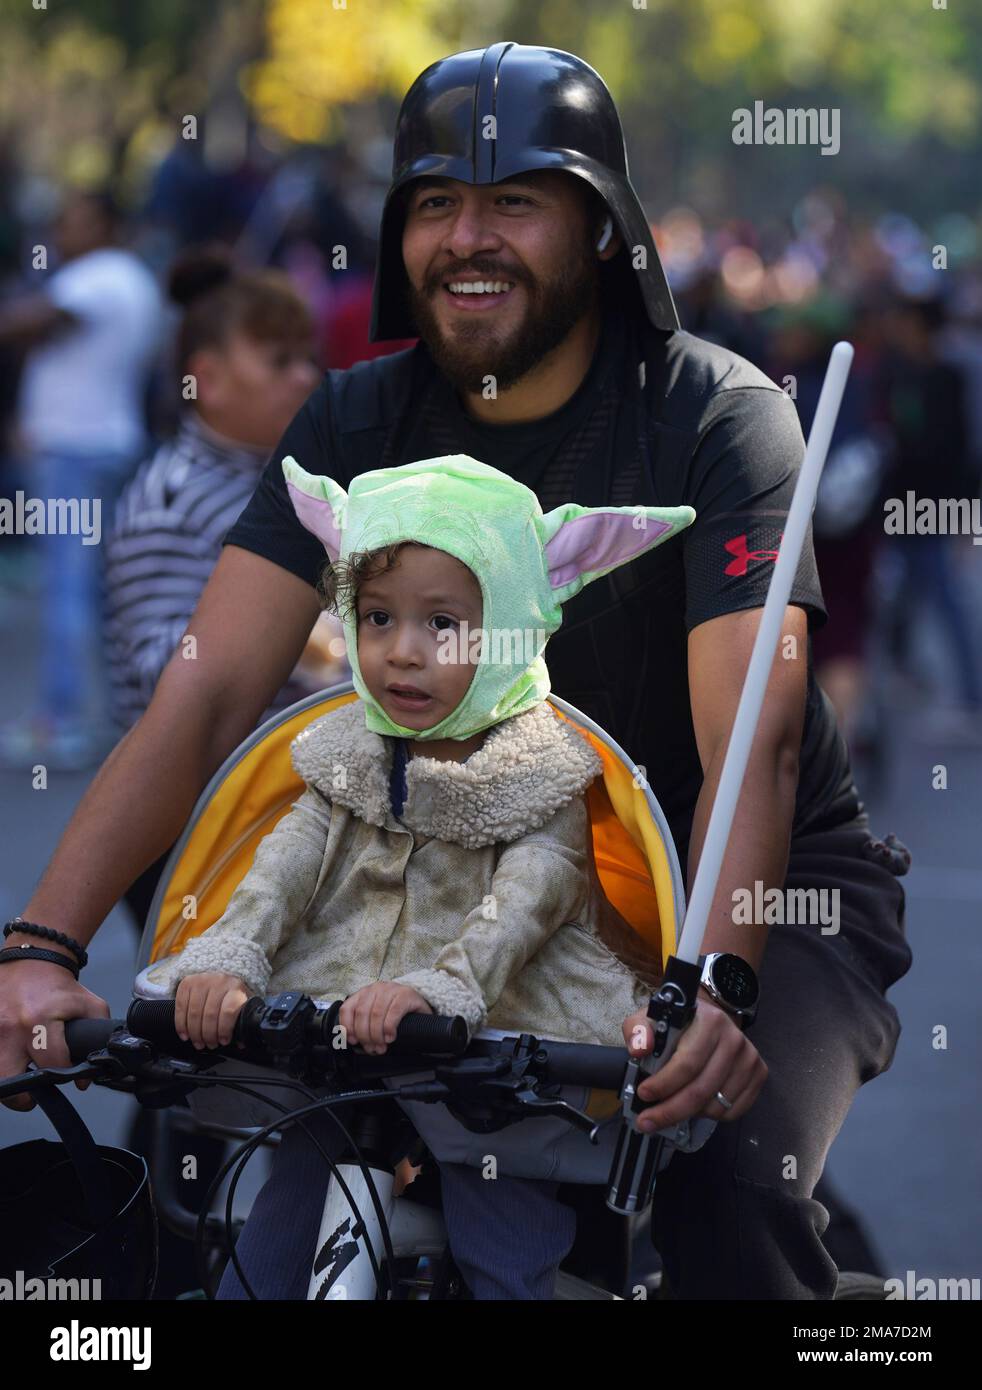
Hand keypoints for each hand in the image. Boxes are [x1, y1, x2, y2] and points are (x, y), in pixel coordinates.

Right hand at [0, 958, 109, 1110]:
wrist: (31, 961)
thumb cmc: (58, 986)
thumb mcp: (89, 1005)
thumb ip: (97, 1038)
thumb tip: (84, 1078)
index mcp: (39, 1019)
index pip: (51, 1064)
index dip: (64, 1076)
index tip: (69, 1079)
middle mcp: (11, 1027)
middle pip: (10, 1080)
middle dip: (22, 1097)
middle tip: (31, 1096)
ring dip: (7, 1086)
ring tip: (19, 1084)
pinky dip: (2, 1064)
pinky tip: (11, 1063)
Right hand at [174, 972, 249, 1049]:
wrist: (220, 975)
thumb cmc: (231, 994)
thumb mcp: (242, 1003)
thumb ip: (241, 1020)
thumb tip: (241, 1043)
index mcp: (235, 988)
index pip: (228, 1011)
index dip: (224, 1030)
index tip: (223, 1041)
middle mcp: (218, 982)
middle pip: (209, 1014)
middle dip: (208, 1035)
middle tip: (210, 1045)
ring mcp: (201, 981)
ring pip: (194, 1013)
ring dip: (195, 1033)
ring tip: (199, 1043)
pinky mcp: (187, 983)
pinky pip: (181, 1007)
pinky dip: (181, 1025)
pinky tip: (185, 1035)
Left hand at [338, 982, 431, 1054]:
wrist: (420, 1005)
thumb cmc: (396, 1014)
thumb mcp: (376, 1017)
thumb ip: (363, 1025)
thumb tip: (353, 1041)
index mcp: (364, 994)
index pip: (347, 1008)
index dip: (347, 1027)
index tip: (353, 1041)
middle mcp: (375, 988)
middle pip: (362, 1013)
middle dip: (365, 1035)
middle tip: (372, 1049)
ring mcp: (390, 989)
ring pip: (376, 1014)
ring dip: (377, 1035)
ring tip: (381, 1046)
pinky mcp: (405, 994)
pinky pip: (393, 1012)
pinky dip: (389, 1028)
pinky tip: (390, 1037)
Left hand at [621, 995, 767, 1129]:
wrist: (709, 1019)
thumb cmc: (677, 1022)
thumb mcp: (649, 1018)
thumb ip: (638, 1030)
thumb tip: (640, 1050)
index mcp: (710, 1022)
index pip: (687, 1063)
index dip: (663, 1084)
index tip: (643, 1094)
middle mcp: (734, 1040)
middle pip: (701, 1090)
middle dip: (669, 1111)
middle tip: (647, 1121)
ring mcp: (749, 1059)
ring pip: (716, 1106)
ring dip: (688, 1114)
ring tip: (670, 1108)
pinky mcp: (758, 1075)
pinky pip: (732, 1111)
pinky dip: (709, 1116)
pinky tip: (694, 1107)